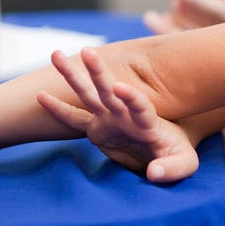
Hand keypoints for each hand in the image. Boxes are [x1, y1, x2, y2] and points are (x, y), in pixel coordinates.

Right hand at [37, 48, 199, 182]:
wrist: (168, 148)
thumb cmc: (177, 154)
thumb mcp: (183, 164)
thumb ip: (172, 168)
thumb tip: (153, 173)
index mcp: (147, 120)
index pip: (140, 105)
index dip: (131, 96)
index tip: (120, 87)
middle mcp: (125, 114)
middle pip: (110, 89)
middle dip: (99, 71)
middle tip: (88, 51)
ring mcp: (109, 118)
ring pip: (88, 94)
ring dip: (74, 75)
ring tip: (55, 54)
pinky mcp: (97, 128)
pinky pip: (74, 118)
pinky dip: (58, 108)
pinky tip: (40, 96)